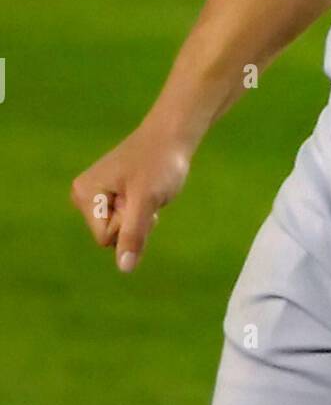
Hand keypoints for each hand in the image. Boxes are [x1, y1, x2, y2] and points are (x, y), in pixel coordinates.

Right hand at [70, 121, 192, 272]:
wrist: (173, 135)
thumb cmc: (160, 163)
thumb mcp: (147, 200)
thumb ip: (133, 234)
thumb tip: (125, 268)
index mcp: (84, 194)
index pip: (106, 238)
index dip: (130, 223)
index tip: (140, 197)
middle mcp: (84, 195)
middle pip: (111, 236)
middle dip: (135, 221)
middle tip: (146, 194)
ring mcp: (97, 195)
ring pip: (121, 230)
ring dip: (141, 217)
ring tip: (148, 190)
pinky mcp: (111, 195)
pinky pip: (126, 220)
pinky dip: (142, 211)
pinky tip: (147, 191)